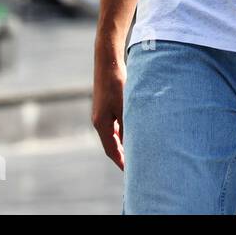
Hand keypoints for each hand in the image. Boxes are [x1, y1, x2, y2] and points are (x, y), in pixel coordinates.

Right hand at [91, 42, 126, 169]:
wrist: (108, 62)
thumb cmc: (117, 83)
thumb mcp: (124, 105)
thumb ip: (127, 125)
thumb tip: (131, 143)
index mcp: (101, 124)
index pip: (111, 149)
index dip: (120, 161)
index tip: (129, 172)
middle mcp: (99, 121)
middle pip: (111, 144)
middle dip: (122, 155)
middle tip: (134, 166)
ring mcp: (102, 113)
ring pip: (113, 134)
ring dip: (123, 143)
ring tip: (135, 151)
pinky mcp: (106, 106)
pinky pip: (114, 124)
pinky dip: (122, 131)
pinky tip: (132, 132)